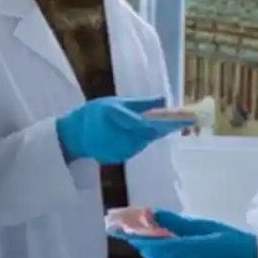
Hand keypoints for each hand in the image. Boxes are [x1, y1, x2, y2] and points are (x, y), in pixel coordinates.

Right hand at [56, 96, 192, 164]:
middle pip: (147, 134)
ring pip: (143, 142)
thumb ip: (140, 103)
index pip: (144, 121)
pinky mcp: (115, 157)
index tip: (186, 119)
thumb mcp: (114, 102)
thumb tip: (164, 101)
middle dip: (163, 128)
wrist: (70, 135)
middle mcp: (114, 133)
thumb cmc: (92, 114)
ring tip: (162, 127)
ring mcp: (115, 148)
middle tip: (184, 121)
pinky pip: (134, 148)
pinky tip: (138, 135)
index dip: (165, 122)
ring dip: (151, 135)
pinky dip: (139, 142)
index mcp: (113, 114)